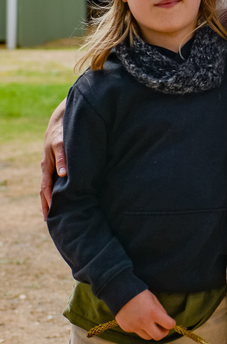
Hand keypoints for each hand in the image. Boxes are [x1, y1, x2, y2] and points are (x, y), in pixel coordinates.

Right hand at [40, 99, 66, 217]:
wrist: (61, 121)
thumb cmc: (62, 132)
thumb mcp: (61, 144)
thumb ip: (62, 158)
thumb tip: (62, 175)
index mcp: (46, 166)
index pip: (46, 189)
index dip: (48, 202)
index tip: (50, 216)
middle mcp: (47, 169)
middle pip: (45, 192)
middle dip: (47, 206)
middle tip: (50, 222)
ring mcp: (52, 167)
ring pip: (50, 187)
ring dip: (51, 201)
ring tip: (55, 215)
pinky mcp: (58, 165)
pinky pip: (55, 181)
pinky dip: (57, 192)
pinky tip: (64, 198)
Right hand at [115, 290, 175, 339]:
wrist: (119, 292)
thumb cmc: (139, 293)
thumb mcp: (153, 299)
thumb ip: (160, 311)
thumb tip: (166, 321)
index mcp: (153, 312)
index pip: (169, 325)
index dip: (171, 324)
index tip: (170, 322)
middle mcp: (144, 322)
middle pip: (158, 336)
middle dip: (163, 333)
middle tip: (163, 328)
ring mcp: (134, 326)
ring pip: (147, 337)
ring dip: (151, 332)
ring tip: (150, 324)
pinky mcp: (126, 328)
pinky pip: (137, 332)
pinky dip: (140, 328)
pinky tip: (138, 319)